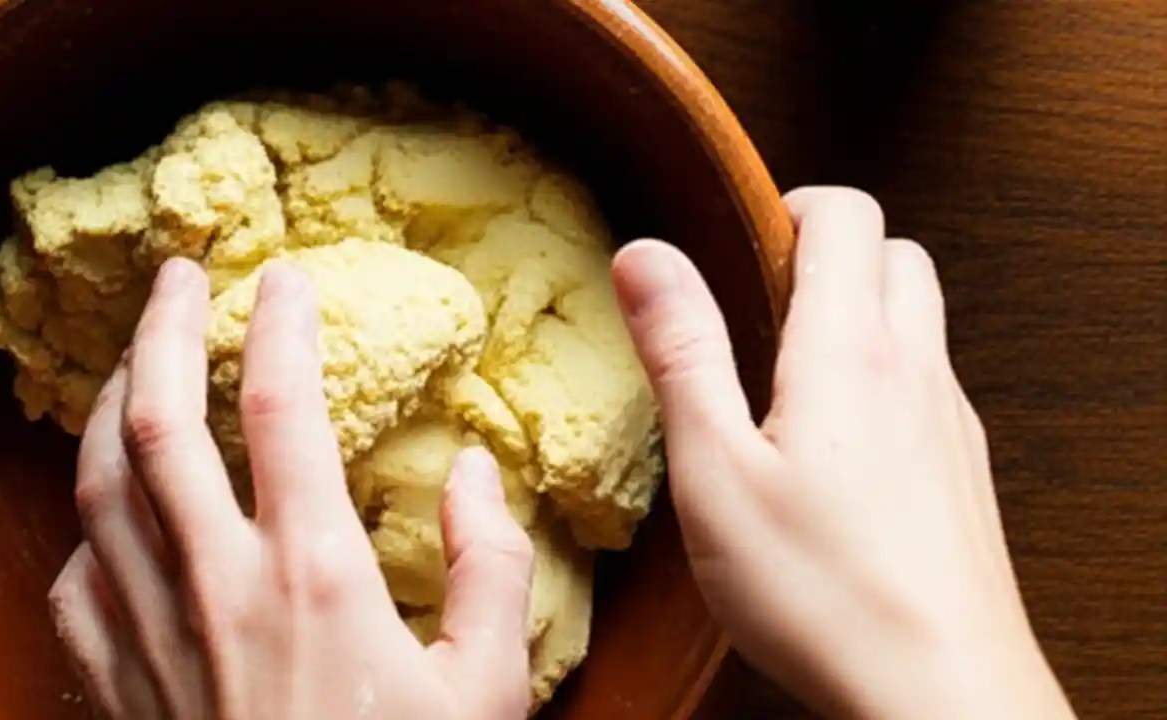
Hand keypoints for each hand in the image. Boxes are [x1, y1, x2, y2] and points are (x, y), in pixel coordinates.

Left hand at [48, 259, 534, 719]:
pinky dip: (89, 527)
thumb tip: (475, 475)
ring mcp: (155, 635)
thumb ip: (491, 569)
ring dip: (108, 405)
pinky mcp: (122, 685)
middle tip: (176, 275)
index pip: (280, 406)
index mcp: (315, 574)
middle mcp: (218, 587)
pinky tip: (111, 512)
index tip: (285, 278)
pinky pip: (79, 580)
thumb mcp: (486, 689)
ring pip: (100, 486)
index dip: (278, 324)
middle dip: (161, 329)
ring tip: (131, 361)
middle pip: (159, 421)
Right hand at [612, 187, 1074, 718]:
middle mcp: (915, 369)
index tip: (742, 244)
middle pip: (898, 252)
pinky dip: (888, 374)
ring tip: (792, 374)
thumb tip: (646, 255)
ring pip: (922, 317)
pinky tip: (840, 446)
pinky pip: (932, 382)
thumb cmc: (820, 590)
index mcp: (848, 351)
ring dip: (865, 310)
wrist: (940, 692)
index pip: (847, 216)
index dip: (792, 208)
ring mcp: (951, 421)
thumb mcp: (715, 470)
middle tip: (763, 301)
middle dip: (833, 251)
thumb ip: (683, 353)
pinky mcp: (964, 471)